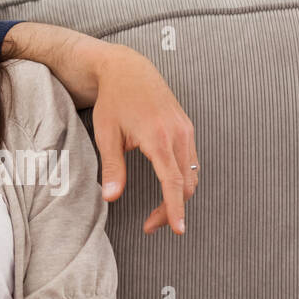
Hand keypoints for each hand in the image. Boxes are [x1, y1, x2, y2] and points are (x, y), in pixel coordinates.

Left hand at [92, 46, 198, 234]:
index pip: (172, 181)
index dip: (174, 208)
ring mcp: (186, 129)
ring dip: (179, 196)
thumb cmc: (113, 100)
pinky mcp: (187, 127)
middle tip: (151, 226)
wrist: (127, 68)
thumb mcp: (106, 134)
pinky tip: (167, 188)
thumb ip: (112, 167)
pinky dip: (183, 179)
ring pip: (192, 174)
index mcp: (158, 136)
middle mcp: (178, 133)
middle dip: (172, 208)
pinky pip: (191, 161)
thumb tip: (110, 198)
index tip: (177, 229)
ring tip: (157, 212)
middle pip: (185, 183)